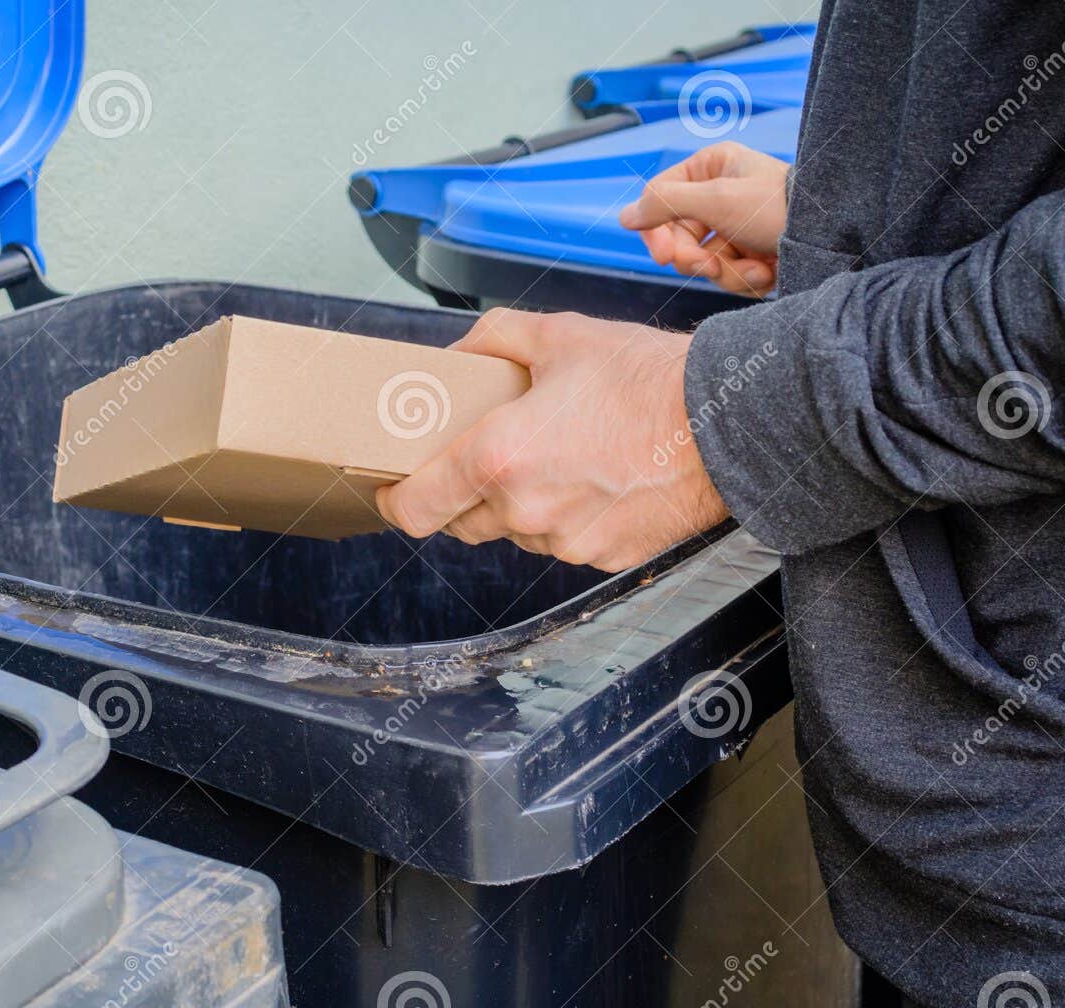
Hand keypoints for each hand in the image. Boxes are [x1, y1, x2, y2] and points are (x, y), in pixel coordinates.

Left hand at [375, 309, 727, 571]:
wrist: (732, 422)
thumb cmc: (647, 377)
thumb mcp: (558, 335)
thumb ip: (490, 341)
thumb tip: (456, 356)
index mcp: (498, 459)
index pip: (415, 508)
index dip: (395, 500)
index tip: (389, 487)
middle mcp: (524, 511)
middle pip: (459, 523)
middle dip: (458, 494)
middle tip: (478, 458)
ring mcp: (565, 542)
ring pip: (513, 533)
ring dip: (516, 505)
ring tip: (554, 457)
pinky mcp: (602, 557)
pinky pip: (562, 543)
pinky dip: (564, 517)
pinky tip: (593, 477)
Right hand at [618, 141, 789, 297]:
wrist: (831, 236)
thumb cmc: (777, 206)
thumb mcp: (715, 199)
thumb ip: (664, 204)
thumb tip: (624, 216)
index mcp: (710, 170)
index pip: (660, 202)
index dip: (658, 233)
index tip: (665, 256)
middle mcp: (720, 196)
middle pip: (680, 238)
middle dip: (698, 259)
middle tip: (711, 266)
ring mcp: (735, 228)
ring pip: (703, 263)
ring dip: (726, 273)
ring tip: (756, 268)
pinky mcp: (750, 254)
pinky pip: (728, 276)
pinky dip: (745, 280)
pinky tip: (768, 271)